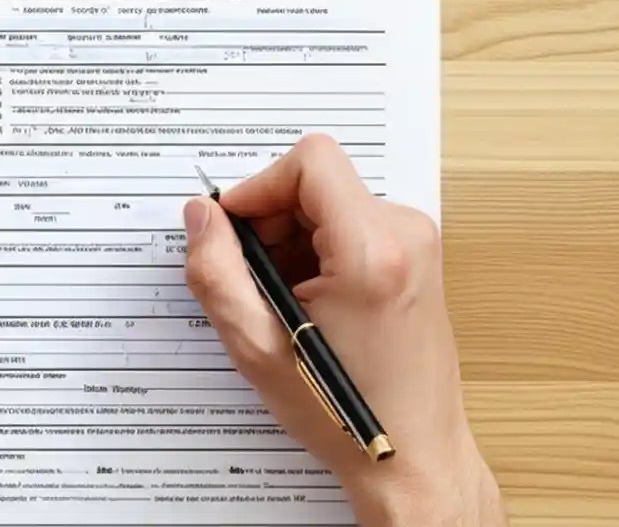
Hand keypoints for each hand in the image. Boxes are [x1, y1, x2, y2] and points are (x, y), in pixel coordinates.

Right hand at [182, 135, 504, 526]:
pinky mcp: (415, 257)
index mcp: (373, 250)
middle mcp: (405, 234)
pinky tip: (307, 304)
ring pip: (328, 203)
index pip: (310, 161)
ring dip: (290, 241)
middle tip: (253, 280)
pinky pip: (349, 225)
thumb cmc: (347, 411)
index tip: (233, 229)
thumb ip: (217, 272)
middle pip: (316, 181)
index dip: (258, 188)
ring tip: (283, 302)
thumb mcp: (258, 346)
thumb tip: (202, 216)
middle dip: (270, 221)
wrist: (412, 456)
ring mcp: (416, 244)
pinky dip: (315, 252)